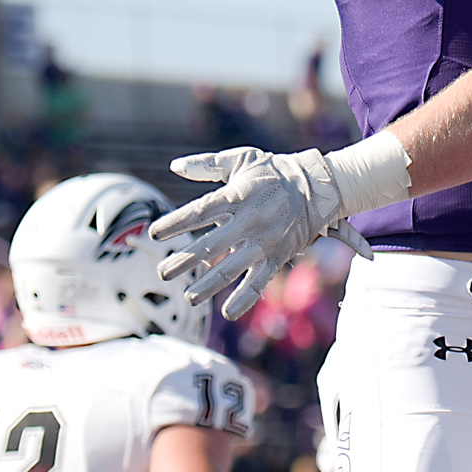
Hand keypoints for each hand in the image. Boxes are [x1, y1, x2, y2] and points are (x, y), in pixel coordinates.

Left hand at [150, 147, 372, 319]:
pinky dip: (245, 299)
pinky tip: (227, 312)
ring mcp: (264, 241)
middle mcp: (249, 220)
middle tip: (162, 273)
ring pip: (231, 268)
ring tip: (188, 297)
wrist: (318, 186)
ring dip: (208, 285)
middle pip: (210, 245)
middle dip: (184, 261)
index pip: (199, 211)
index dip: (175, 223)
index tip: (153, 233)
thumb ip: (207, 164)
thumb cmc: (273, 171)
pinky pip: (260, 281)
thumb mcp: (241, 159)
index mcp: (237, 195)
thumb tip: (174, 166)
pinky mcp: (277, 256)